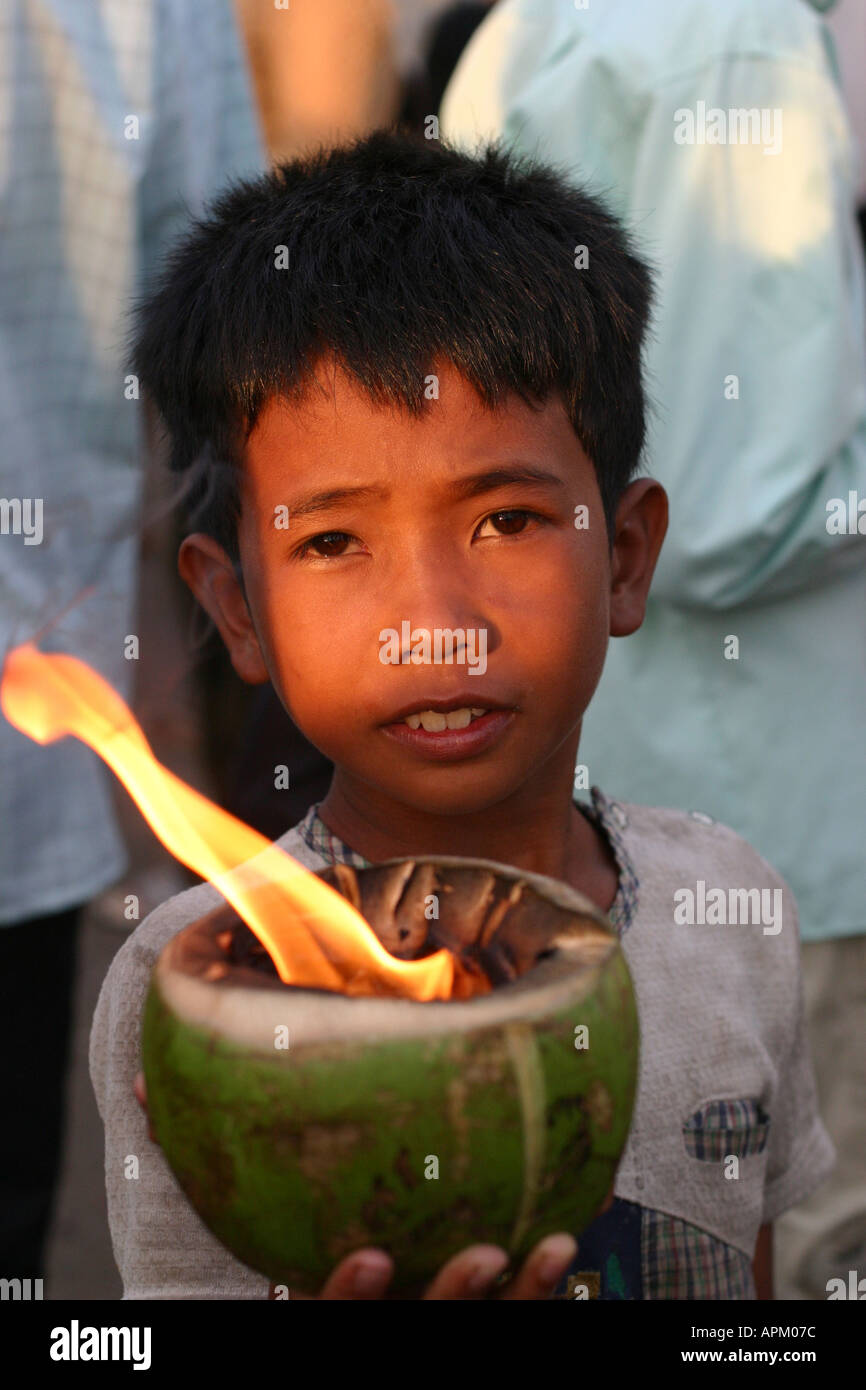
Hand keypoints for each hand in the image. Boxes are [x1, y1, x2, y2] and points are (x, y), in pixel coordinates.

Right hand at [134, 1072, 578, 1298]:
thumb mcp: (251, 1225)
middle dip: (448, 1303)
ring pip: (473, 1337)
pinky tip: (562, 1237)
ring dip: (517, 1298)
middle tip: (482, 1252)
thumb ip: (210, 1170)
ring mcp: (432, 1335)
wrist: (368, 1309)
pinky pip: (522, 1325)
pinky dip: (545, 1290)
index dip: (344, 1300)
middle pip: (410, 1338)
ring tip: (540, 1243)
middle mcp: (378, 1331)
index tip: (370, 1255)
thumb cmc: (305, 1256)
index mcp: (325, 1307)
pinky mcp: (479, 1328)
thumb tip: (147, 1093)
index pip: (325, 1324)